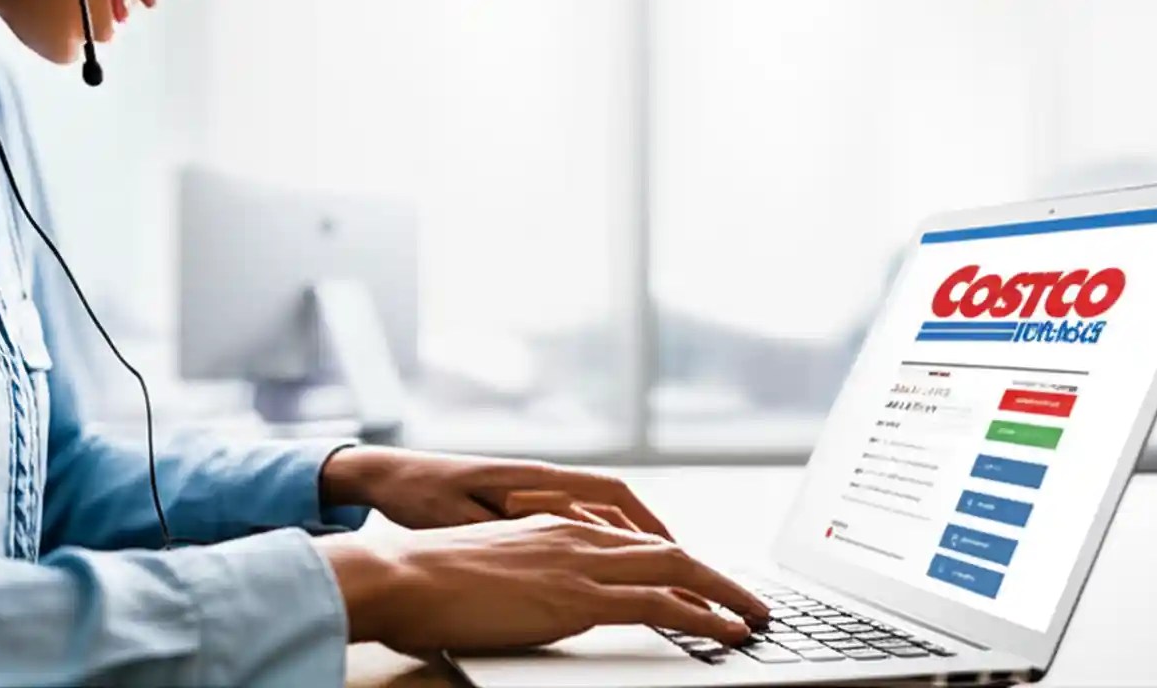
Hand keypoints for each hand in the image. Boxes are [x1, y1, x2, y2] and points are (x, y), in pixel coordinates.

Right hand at [314, 514, 768, 652]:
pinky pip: (660, 605)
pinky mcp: (577, 597)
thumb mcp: (491, 562)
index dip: (676, 563)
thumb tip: (547, 591)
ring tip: (755, 615)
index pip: (634, 541)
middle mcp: (577, 535)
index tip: (701, 583)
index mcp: (556, 527)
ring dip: (724, 593)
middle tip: (748, 598)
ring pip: (676, 571)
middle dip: (716, 575)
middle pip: (668, 551)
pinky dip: (704, 616)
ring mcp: (580, 564)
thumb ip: (530, 568)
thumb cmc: (429, 577)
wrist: (401, 574)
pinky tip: (729, 630)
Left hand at [321, 447, 672, 538]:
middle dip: (659, 540)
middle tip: (692, 573)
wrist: (387, 479)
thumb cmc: (422, 493)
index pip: (611, 493)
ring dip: (634, 545)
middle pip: (617, 507)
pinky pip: (576, 524)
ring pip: (599, 519)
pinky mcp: (522, 511)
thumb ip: (517, 528)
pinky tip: (610, 571)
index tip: (679, 550)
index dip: (650, 523)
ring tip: (664, 578)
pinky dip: (603, 546)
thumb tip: (568, 539)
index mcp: (534, 480)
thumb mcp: (465, 514)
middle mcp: (541, 484)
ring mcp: (533, 496)